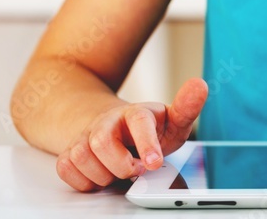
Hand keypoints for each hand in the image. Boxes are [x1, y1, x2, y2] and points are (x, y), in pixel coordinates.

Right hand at [55, 77, 207, 191]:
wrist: (116, 127)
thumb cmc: (149, 128)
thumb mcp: (173, 120)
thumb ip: (186, 108)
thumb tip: (200, 85)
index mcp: (135, 113)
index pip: (138, 121)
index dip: (146, 143)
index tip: (155, 163)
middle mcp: (107, 121)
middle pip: (101, 142)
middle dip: (121, 165)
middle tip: (136, 169)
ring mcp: (85, 136)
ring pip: (81, 156)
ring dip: (103, 174)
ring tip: (119, 170)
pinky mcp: (69, 151)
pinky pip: (66, 169)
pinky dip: (84, 180)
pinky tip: (100, 174)